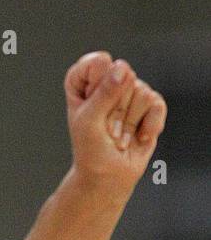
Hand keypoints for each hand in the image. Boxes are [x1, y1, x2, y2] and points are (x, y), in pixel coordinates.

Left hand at [64, 52, 166, 198]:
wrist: (108, 176)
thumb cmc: (90, 150)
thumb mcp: (89, 121)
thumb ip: (104, 93)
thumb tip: (122, 68)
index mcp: (83, 84)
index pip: (95, 63)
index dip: (96, 82)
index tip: (89, 103)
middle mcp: (107, 84)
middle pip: (123, 77)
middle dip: (115, 109)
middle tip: (105, 129)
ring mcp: (129, 94)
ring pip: (141, 90)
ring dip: (129, 121)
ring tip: (118, 135)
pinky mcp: (149, 106)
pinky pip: (157, 103)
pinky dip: (149, 124)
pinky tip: (138, 137)